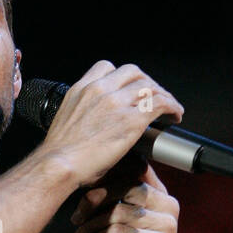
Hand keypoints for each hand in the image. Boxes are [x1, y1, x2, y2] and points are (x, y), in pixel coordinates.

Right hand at [39, 60, 183, 189]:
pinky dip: (172, 107)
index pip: (107, 67)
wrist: (57, 165)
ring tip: (169, 108)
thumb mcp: (66, 122)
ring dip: (163, 95)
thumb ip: (83, 114)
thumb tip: (97, 126)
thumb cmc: (59, 155)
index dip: (123, 77)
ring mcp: (117, 103)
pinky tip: (175, 115)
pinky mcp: (131, 120)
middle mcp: (100, 90)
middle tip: (154, 97)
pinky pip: (160, 104)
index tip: (130, 88)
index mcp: (81, 89)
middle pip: (134, 72)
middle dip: (147, 83)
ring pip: (150, 86)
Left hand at [66, 154, 180, 232]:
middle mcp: (167, 206)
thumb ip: (118, 204)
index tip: (84, 188)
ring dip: (89, 227)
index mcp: (163, 196)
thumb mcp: (128, 226)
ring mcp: (165, 224)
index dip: (108, 174)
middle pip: (125, 187)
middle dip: (94, 201)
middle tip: (75, 218)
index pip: (136, 169)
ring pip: (117, 212)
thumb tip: (87, 185)